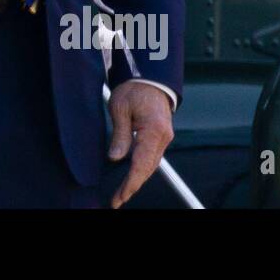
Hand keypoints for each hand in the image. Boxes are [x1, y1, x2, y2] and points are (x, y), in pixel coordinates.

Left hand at [106, 80, 174, 207]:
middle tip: (116, 201)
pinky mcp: (160, 137)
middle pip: (147, 169)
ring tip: (120, 195)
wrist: (149, 77)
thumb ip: (120, 134)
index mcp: (154, 130)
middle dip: (132, 187)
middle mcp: (163, 138)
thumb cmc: (134, 88)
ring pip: (150, 166)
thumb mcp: (120, 108)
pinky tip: (130, 178)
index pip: (141, 163)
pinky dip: (140, 170)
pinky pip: (150, 158)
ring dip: (136, 180)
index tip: (120, 196)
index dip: (130, 183)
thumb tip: (115, 158)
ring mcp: (164, 138)